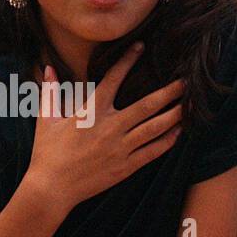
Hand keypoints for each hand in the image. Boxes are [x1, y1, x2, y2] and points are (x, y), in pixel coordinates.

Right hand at [25, 43, 183, 211]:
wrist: (52, 189)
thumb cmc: (47, 154)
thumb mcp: (47, 120)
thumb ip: (50, 92)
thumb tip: (47, 68)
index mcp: (91, 112)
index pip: (113, 79)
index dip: (127, 61)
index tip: (141, 47)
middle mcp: (110, 127)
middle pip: (147, 105)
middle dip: (168, 92)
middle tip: (186, 82)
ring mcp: (120, 148)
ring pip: (154, 128)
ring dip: (174, 115)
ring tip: (190, 106)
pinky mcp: (125, 167)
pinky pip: (151, 152)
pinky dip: (167, 141)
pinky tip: (178, 132)